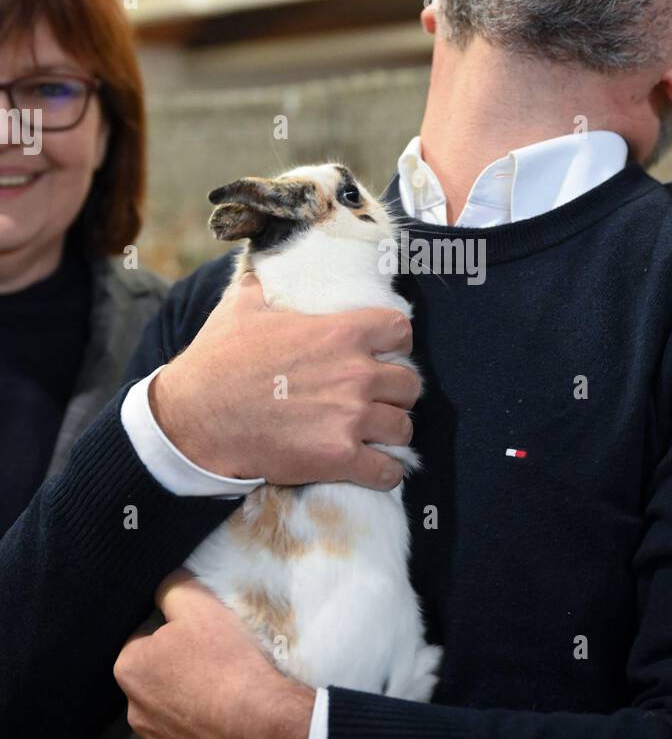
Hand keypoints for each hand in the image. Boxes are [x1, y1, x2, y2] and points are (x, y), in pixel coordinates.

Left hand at [114, 571, 314, 738]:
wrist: (262, 728)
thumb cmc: (228, 663)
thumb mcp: (200, 605)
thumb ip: (172, 589)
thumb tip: (163, 587)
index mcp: (130, 668)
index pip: (146, 640)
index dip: (175, 634)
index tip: (202, 637)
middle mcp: (134, 710)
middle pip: (156, 678)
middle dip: (178, 669)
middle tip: (215, 662)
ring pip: (170, 711)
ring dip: (188, 702)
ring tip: (224, 693)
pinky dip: (202, 731)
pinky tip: (227, 721)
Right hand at [150, 273, 418, 487]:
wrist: (194, 418)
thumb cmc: (217, 361)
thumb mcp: (242, 308)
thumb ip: (265, 285)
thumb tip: (261, 266)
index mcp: (342, 333)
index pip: (401, 331)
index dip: (395, 344)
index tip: (383, 354)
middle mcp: (356, 375)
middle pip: (409, 384)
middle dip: (395, 393)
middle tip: (377, 399)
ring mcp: (351, 419)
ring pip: (403, 427)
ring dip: (391, 432)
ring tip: (374, 434)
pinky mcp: (340, 458)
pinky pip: (387, 471)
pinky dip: (385, 472)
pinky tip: (373, 467)